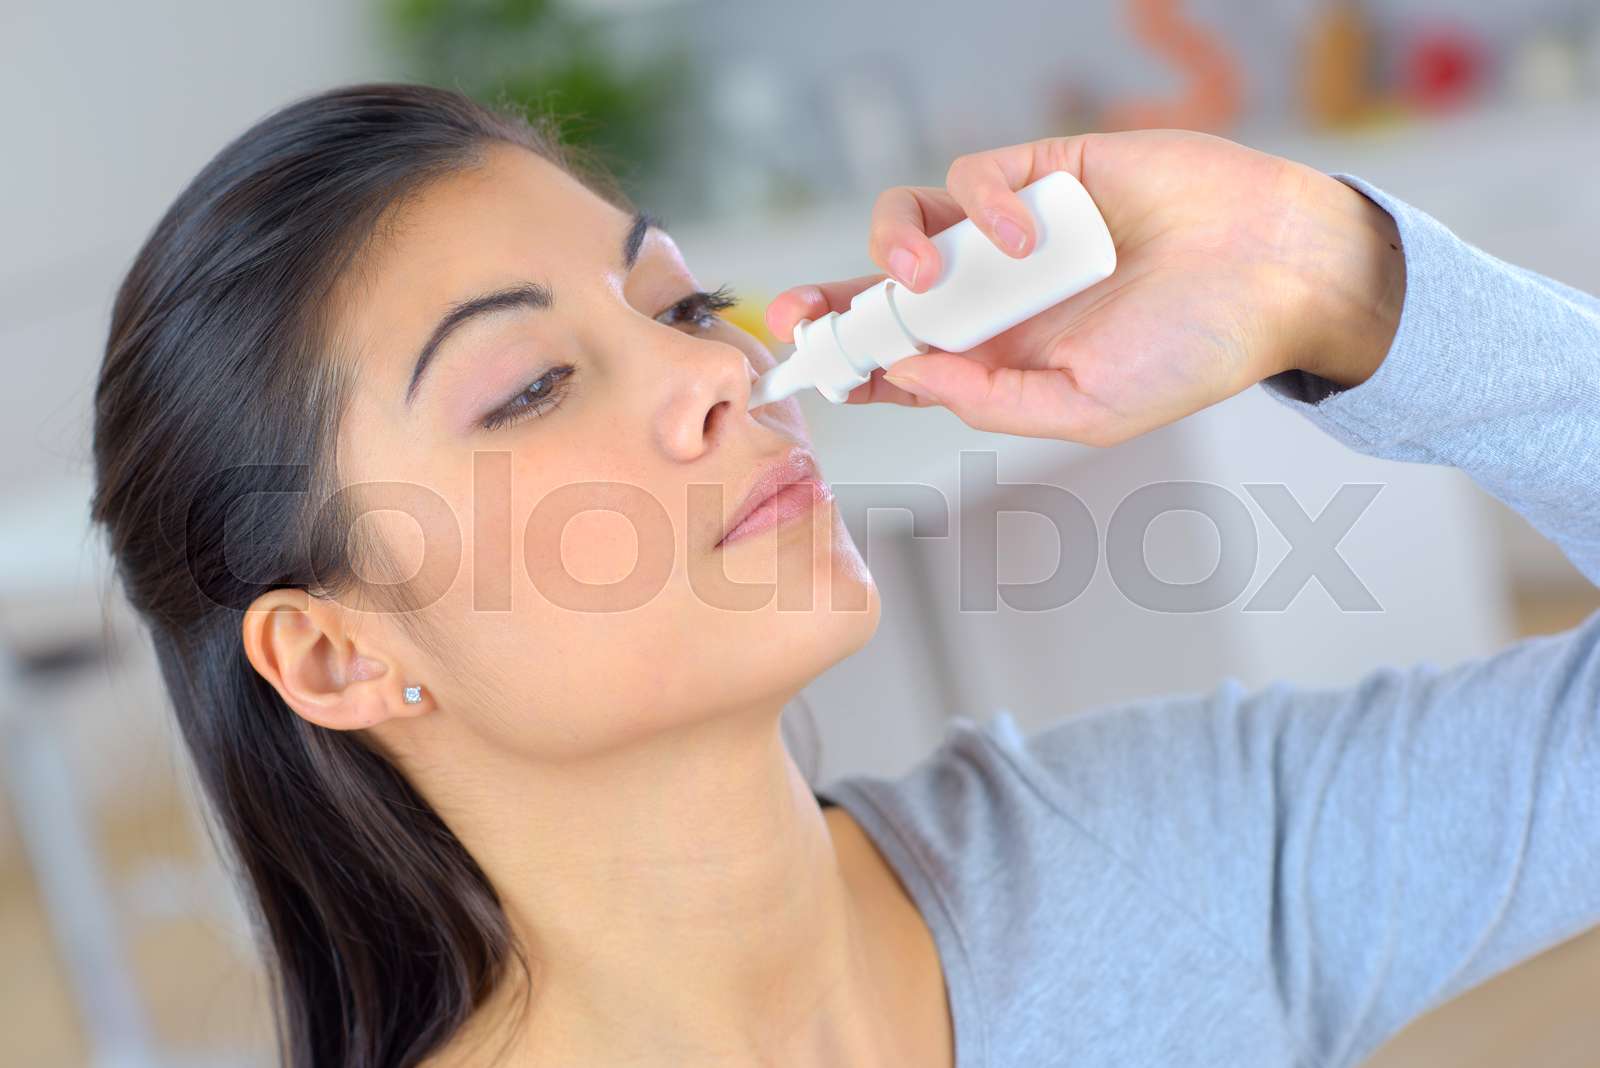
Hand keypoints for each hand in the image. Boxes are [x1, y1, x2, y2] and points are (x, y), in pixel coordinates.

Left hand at [765, 131, 1405, 445]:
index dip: (849, 363)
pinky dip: (985, 205)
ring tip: (917, 279)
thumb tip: (905, 372)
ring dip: (892, 250)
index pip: (901, 360)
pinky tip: (1024, 235)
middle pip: (884, 293)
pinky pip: (977, 179)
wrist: (1277, 272)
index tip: (805, 372)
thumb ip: (992, 399)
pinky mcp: (1041, 173)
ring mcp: (1013, 234)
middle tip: (800, 318)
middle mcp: (994, 296)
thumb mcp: (1087, 408)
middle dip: (832, 303)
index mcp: (999, 357)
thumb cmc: (1193, 352)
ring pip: (912, 224)